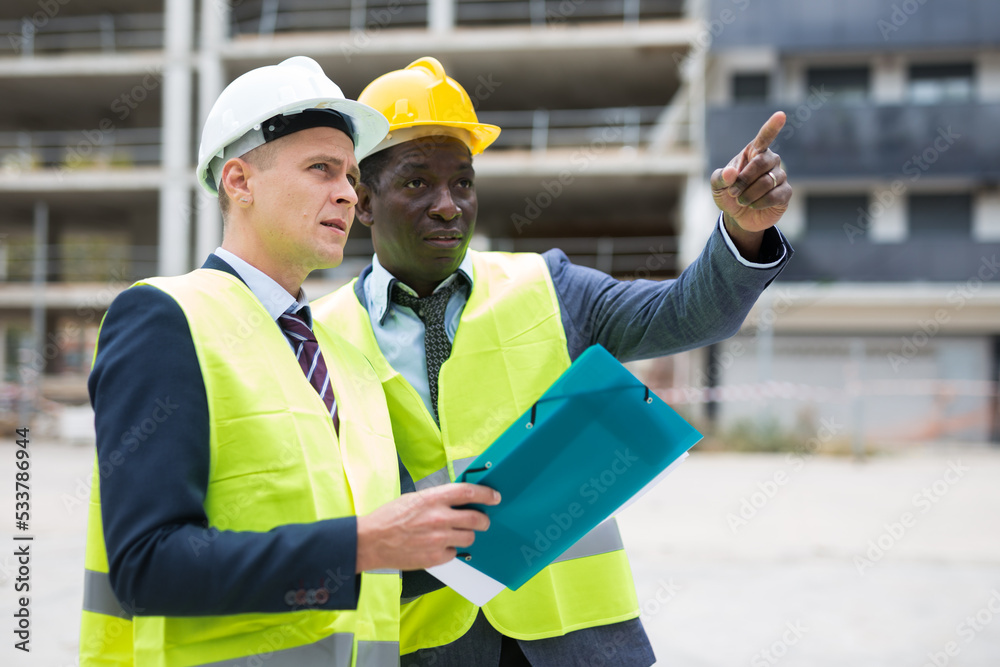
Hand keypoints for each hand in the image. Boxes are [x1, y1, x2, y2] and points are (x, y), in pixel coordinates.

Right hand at [356, 483, 500, 571]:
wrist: (370, 540)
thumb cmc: (389, 518)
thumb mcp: (415, 498)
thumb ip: (438, 499)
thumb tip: (458, 500)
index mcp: (433, 499)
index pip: (469, 492)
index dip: (486, 494)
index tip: (494, 496)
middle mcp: (439, 518)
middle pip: (477, 518)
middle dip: (484, 520)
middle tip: (483, 520)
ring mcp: (438, 539)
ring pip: (469, 538)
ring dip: (467, 535)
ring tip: (456, 534)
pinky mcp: (435, 558)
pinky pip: (454, 554)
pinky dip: (450, 550)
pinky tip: (439, 546)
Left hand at [711, 111, 791, 258]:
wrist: (737, 216)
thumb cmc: (728, 194)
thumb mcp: (717, 186)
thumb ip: (720, 177)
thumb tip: (732, 173)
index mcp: (754, 152)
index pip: (764, 137)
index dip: (772, 127)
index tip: (780, 115)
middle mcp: (770, 160)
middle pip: (761, 163)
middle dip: (743, 180)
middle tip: (733, 192)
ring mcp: (780, 176)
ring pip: (767, 181)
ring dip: (749, 194)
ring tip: (741, 200)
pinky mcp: (786, 193)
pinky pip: (775, 195)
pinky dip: (759, 203)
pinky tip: (753, 205)